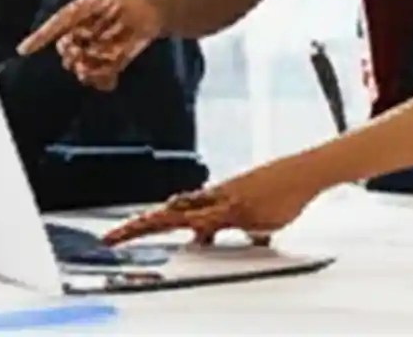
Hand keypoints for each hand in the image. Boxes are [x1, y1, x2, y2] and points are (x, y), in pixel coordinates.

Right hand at [16, 0, 163, 91]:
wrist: (154, 11)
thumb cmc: (128, 1)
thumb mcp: (108, 1)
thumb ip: (86, 17)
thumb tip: (69, 35)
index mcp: (79, 17)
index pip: (55, 28)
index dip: (39, 38)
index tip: (23, 50)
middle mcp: (84, 36)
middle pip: (67, 53)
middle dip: (73, 55)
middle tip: (84, 48)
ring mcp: (97, 51)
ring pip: (83, 69)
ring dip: (91, 68)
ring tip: (107, 58)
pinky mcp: (113, 63)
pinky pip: (100, 79)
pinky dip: (103, 81)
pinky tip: (111, 80)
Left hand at [102, 160, 322, 245]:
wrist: (300, 172)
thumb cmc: (277, 191)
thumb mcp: (248, 216)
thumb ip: (225, 226)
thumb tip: (209, 240)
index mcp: (211, 202)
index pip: (170, 215)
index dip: (145, 224)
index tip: (122, 235)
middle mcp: (213, 200)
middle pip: (168, 215)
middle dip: (141, 226)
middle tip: (113, 238)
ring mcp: (225, 201)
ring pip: (184, 213)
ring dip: (159, 221)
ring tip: (133, 229)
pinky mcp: (241, 204)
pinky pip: (214, 214)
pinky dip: (197, 217)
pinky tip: (183, 219)